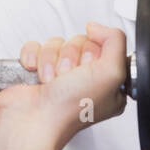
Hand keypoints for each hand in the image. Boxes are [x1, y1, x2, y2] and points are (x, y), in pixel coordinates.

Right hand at [0, 24, 128, 149]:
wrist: (33, 121)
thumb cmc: (70, 110)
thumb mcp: (112, 73)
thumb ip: (116, 41)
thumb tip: (98, 28)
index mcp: (109, 84)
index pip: (105, 46)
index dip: (94, 53)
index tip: (89, 70)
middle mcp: (85, 81)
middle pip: (80, 42)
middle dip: (71, 57)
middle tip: (68, 77)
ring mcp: (60, 77)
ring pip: (57, 44)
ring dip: (51, 60)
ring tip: (52, 80)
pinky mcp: (37, 72)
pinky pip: (35, 47)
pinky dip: (33, 58)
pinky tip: (36, 75)